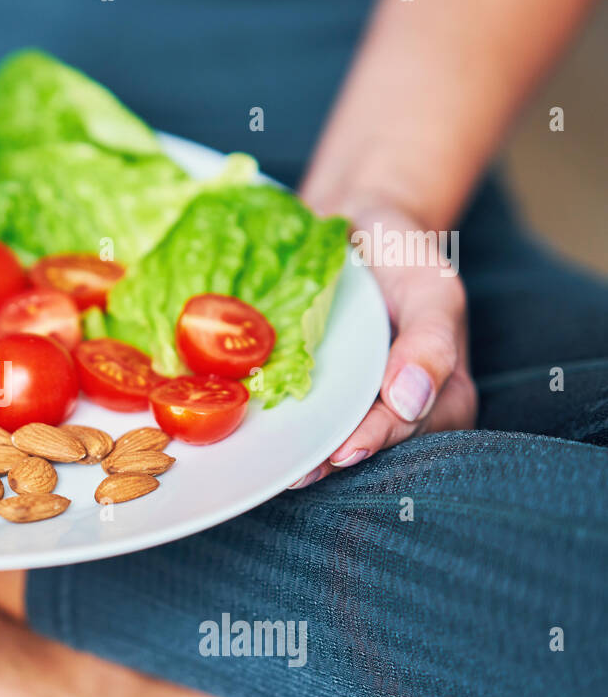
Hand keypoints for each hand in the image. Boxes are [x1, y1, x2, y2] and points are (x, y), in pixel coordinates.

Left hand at [290, 205, 476, 487]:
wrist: (358, 222)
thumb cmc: (403, 254)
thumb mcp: (431, 286)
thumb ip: (431, 343)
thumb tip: (408, 402)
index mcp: (440, 392)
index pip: (409, 429)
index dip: (376, 442)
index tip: (342, 453)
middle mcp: (397, 405)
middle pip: (370, 444)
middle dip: (333, 462)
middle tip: (296, 475)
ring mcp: (356, 397)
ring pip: (333, 437)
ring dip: (305, 456)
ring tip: (274, 470)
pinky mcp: (319, 385)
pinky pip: (303, 411)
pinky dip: (282, 423)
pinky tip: (256, 433)